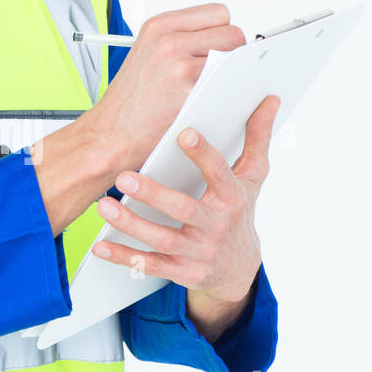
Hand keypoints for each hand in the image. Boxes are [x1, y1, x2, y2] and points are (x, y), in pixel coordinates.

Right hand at [88, 4, 246, 173]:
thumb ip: (183, 39)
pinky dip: (225, 95)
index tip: (215, 48)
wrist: (110, 134)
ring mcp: (180, 67)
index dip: (221, 32)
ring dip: (229, 75)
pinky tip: (208, 103)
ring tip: (208, 89)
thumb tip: (222, 38)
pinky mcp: (190, 92)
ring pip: (235, 61)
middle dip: (229, 54)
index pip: (218, 13)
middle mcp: (169, 42)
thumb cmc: (129, 101)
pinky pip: (229, 87)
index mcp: (160, 26)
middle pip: (232, 34)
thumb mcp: (147, 53)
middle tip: (212, 73)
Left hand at [91, 95, 280, 309]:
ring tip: (106, 205)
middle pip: (184, 210)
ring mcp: (199, 251)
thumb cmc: (238, 214)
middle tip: (125, 177)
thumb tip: (269, 100)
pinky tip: (101, 247)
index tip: (184, 134)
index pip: (219, 174)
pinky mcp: (182, 271)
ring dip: (131, 224)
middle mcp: (216, 226)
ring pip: (163, 239)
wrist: (239, 268)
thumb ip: (256, 138)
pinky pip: (151, 265)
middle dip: (153, 194)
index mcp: (232, 198)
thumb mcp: (251, 178)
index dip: (203, 154)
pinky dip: (124, 257)